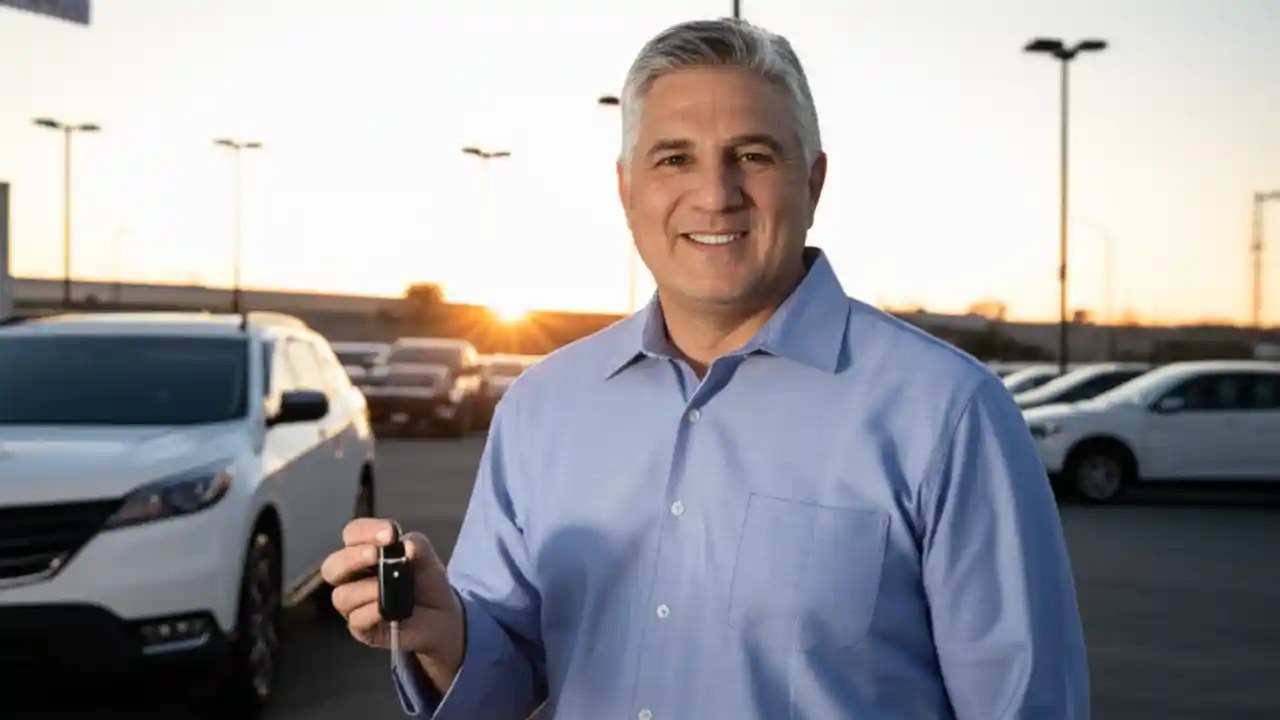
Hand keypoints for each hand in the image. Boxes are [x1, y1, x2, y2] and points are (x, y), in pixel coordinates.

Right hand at [321, 518, 464, 688]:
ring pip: (341, 595)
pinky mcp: (362, 628)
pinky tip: (390, 611)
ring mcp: (355, 604)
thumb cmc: (427, 582)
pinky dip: (373, 612)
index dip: (366, 531)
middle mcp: (353, 577)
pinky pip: (356, 619)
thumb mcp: (427, 558)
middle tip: (374, 555)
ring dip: (367, 589)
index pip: (352, 534)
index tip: (390, 534)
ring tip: (390, 588)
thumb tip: (407, 546)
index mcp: (365, 552)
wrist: (442, 616)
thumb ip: (418, 545)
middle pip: (332, 566)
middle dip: (352, 558)